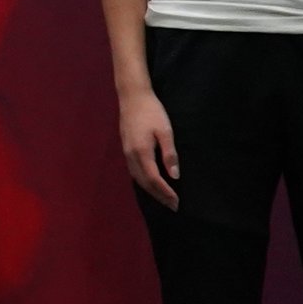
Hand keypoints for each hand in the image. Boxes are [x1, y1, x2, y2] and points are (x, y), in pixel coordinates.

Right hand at [119, 85, 180, 209]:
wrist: (132, 97)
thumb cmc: (152, 111)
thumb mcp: (165, 131)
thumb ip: (169, 154)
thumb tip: (174, 175)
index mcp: (141, 152)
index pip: (154, 179)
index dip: (165, 192)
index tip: (176, 201)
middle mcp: (131, 156)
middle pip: (144, 183)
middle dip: (159, 196)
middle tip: (173, 206)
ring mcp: (126, 153)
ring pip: (137, 178)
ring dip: (150, 191)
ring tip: (163, 198)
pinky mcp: (126, 149)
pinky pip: (134, 172)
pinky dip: (143, 182)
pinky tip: (150, 183)